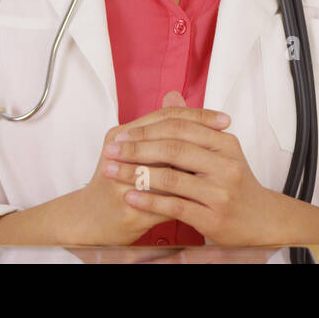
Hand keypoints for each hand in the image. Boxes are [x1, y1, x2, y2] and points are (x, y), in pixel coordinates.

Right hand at [61, 93, 230, 244]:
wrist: (90, 220)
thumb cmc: (117, 181)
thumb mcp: (134, 150)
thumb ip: (157, 128)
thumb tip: (177, 97)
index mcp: (118, 134)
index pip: (164, 117)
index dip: (197, 115)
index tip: (224, 119)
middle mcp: (117, 153)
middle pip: (167, 138)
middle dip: (202, 136)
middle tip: (228, 135)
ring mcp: (121, 183)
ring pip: (167, 170)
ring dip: (197, 167)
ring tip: (223, 162)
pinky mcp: (127, 210)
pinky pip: (164, 202)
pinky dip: (186, 197)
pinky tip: (205, 192)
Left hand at [101, 92, 293, 245]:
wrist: (262, 221)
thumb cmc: (234, 184)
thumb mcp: (219, 150)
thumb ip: (193, 126)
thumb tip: (169, 95)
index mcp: (226, 144)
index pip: (182, 127)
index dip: (147, 129)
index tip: (122, 134)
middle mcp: (226, 166)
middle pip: (173, 149)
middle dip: (136, 149)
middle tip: (111, 150)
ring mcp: (220, 193)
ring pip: (170, 178)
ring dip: (134, 174)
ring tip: (111, 171)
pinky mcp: (213, 218)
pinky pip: (174, 205)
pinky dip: (148, 200)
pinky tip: (130, 196)